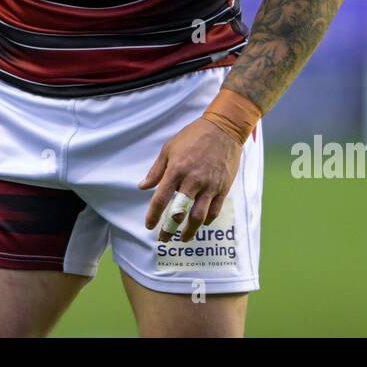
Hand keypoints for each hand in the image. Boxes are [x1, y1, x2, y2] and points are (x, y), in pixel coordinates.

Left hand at [139, 118, 241, 242]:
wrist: (223, 129)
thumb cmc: (193, 136)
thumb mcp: (169, 148)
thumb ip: (156, 170)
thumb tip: (143, 187)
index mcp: (176, 170)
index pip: (161, 198)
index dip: (153, 215)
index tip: (149, 226)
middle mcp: (192, 180)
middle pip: (179, 212)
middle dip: (170, 229)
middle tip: (164, 238)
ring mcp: (209, 185)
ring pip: (198, 216)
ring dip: (190, 231)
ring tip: (183, 238)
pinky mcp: (223, 187)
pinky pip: (214, 210)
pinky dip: (207, 220)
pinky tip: (202, 223)